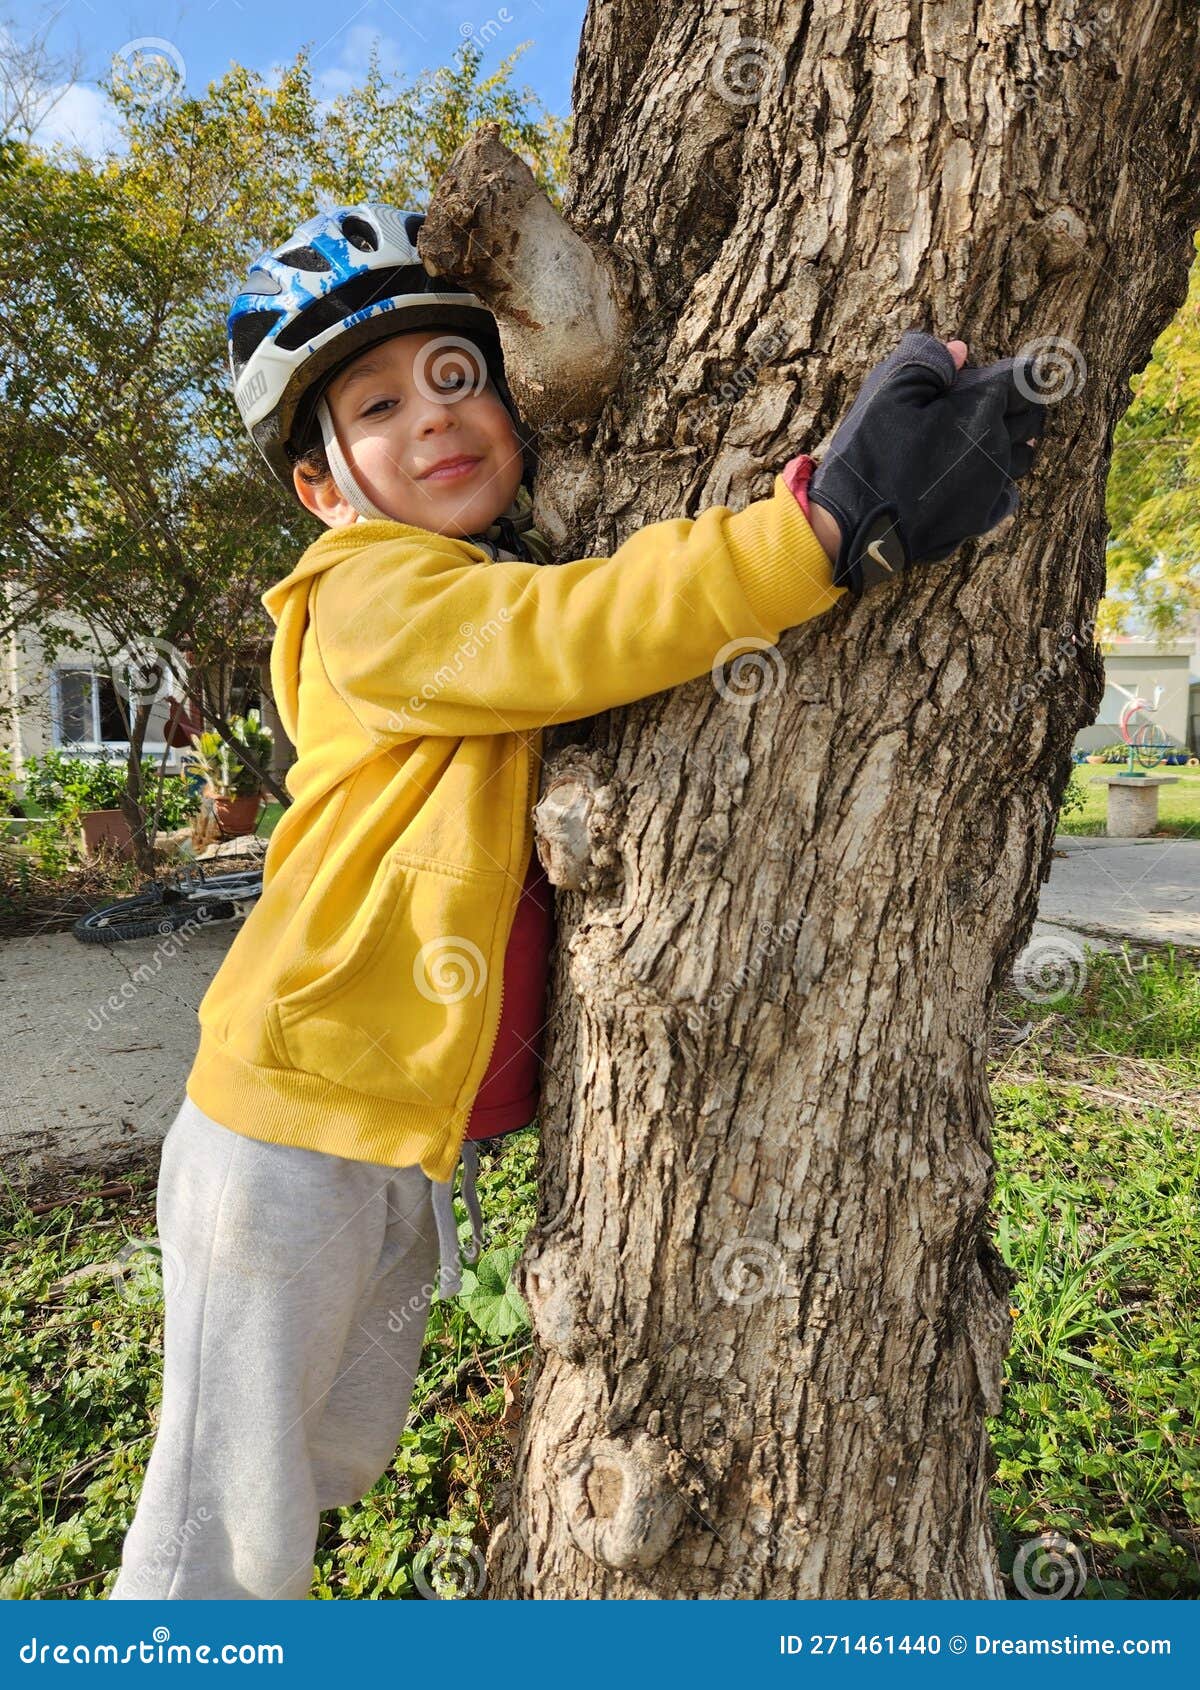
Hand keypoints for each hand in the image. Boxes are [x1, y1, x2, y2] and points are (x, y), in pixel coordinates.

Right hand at [805, 331, 1049, 595]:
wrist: (854, 525)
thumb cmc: (869, 454)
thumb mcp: (886, 392)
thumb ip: (925, 360)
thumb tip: (959, 351)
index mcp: (979, 410)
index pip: (1024, 381)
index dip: (1019, 372)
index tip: (1011, 372)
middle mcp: (995, 447)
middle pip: (1031, 418)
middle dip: (1022, 405)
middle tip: (1004, 401)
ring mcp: (990, 487)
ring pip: (1023, 458)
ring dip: (1014, 443)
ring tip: (995, 437)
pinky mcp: (977, 519)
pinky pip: (1007, 496)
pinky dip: (1002, 483)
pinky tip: (983, 479)